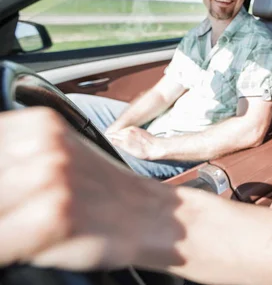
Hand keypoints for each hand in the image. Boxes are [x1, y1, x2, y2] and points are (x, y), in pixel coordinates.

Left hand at [0, 107, 177, 270]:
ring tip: (22, 223)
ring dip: (2, 225)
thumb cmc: (102, 192)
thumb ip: (14, 158)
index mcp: (38, 125)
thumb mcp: (56, 156)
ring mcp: (48, 181)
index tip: (5, 194)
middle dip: (1, 203)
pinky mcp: (52, 219)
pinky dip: (5, 249)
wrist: (151, 217)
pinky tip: (18, 246)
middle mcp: (42, 146)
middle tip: (17, 208)